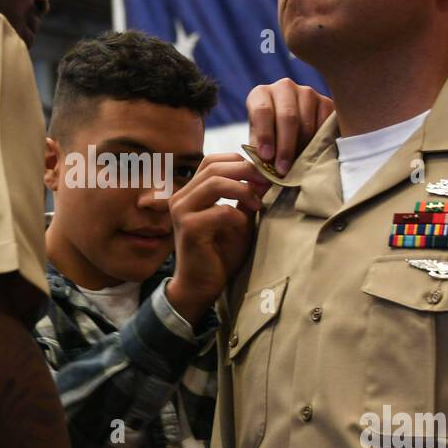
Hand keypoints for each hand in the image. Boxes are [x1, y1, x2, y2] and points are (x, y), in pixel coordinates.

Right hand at [166, 154, 270, 324]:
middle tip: (266, 181)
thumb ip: (245, 199)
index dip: (239, 161)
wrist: (201, 286)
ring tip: (258, 203)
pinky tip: (246, 225)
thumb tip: (264, 177)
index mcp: (190, 192)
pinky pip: (221, 211)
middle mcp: (181, 198)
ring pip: (215, 182)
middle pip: (213, 166)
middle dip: (245, 170)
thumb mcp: (238, 220)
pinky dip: (239, 215)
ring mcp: (182, 211)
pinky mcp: (189, 228)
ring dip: (243, 190)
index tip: (263, 172)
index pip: (212, 161)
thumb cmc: (219, 254)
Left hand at [246, 78, 333, 175]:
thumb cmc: (271, 140)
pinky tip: (313, 156)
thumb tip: (256, 180)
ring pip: (307, 122)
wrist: (293, 132)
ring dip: (302, 148)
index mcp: (260, 94)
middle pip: (288, 117)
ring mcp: (307, 92)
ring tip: (298, 167)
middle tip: (284, 170)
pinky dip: (319, 142)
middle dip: (285, 147)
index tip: (266, 157)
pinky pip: (324, 124)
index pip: (262, 111)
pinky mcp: (326, 102)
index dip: (265, 135)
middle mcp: (283, 87)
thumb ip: (257, 159)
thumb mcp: (260, 146)